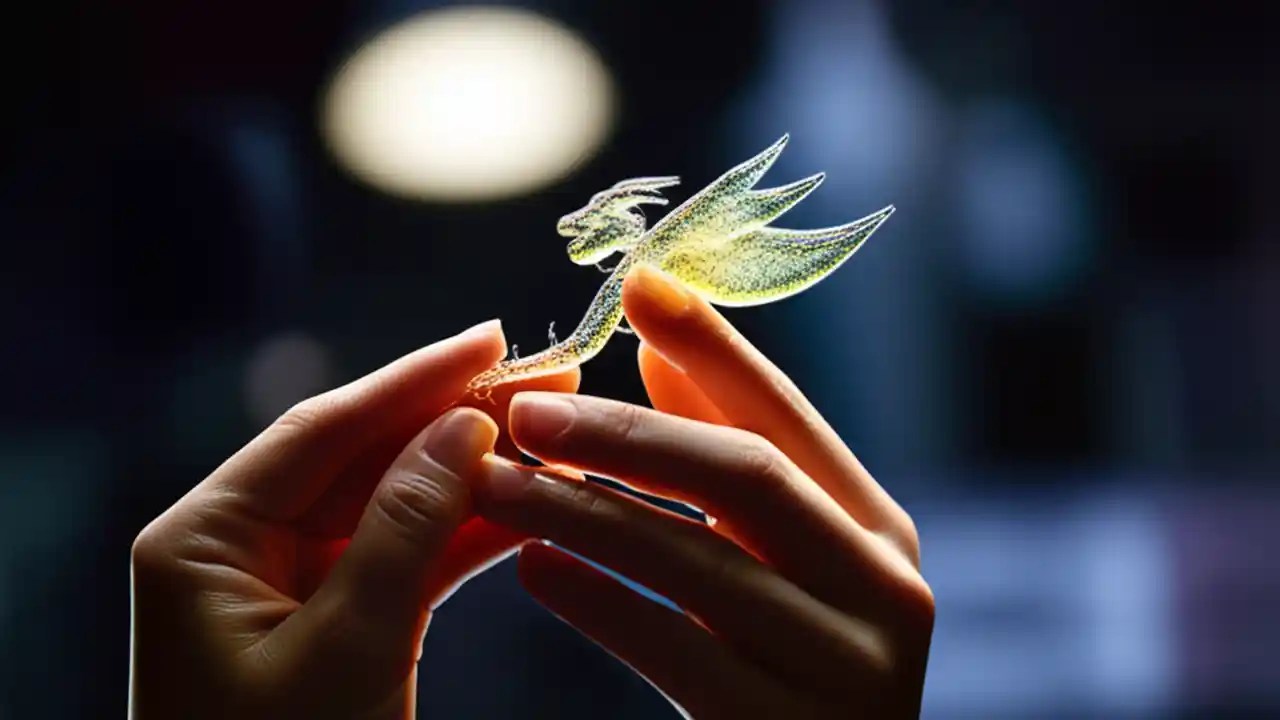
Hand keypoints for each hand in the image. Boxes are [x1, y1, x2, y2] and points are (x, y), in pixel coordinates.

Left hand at [129, 321, 578, 718]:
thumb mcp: (344, 654)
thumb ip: (405, 531)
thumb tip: (464, 426)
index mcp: (204, 541)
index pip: (321, 432)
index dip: (412, 380)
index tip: (493, 341)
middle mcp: (239, 548)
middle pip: (362, 459)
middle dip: (457, 422)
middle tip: (550, 379)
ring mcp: (289, 585)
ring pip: (393, 508)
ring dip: (474, 478)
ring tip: (559, 439)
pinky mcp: (334, 622)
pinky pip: (405, 561)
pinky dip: (466, 537)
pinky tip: (530, 507)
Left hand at [473, 266, 932, 717]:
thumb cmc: (784, 664)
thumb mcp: (776, 559)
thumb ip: (728, 456)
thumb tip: (658, 342)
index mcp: (877, 530)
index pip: (785, 417)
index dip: (711, 346)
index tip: (634, 284)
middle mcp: (886, 590)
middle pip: (747, 477)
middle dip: (628, 434)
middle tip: (526, 410)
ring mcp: (850, 670)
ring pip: (700, 564)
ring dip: (586, 514)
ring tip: (497, 483)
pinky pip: (678, 655)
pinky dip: (599, 604)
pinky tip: (534, 569)